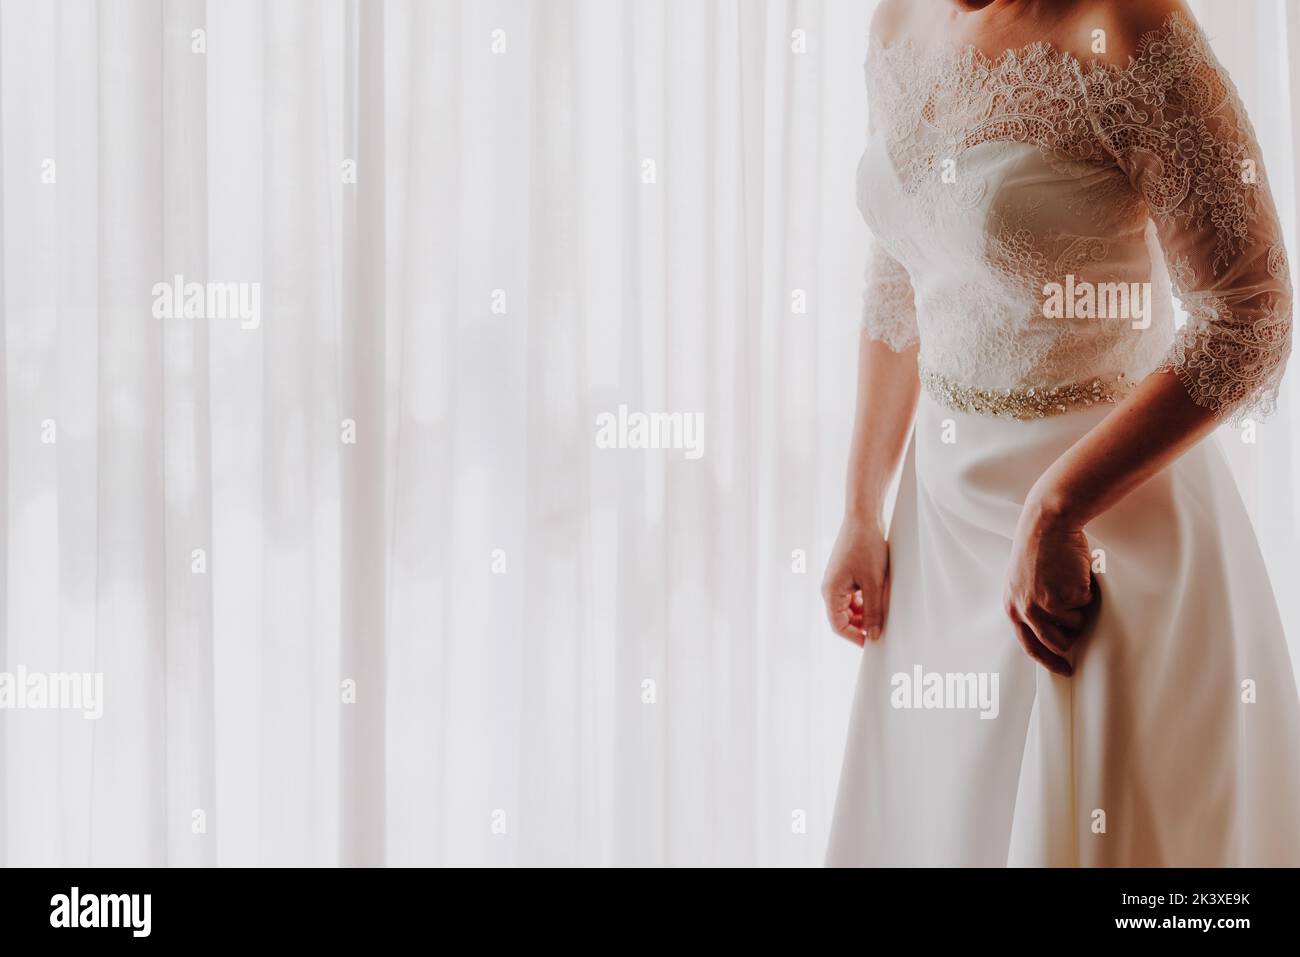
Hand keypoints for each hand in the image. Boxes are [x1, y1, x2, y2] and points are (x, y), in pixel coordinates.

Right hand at [822, 513, 890, 645]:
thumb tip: (874, 635)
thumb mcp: (874, 583)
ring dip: (865, 611)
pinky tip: (880, 594)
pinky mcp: (846, 574)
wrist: (863, 517)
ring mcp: (837, 581)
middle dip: (861, 624)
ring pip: (850, 607)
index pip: (838, 625)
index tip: (873, 643)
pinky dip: (866, 599)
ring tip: (884, 608)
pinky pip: (854, 595)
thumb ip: (874, 611)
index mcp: (831, 592)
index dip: (855, 637)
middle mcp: (830, 588)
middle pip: (843, 618)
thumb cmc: (866, 547)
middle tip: (882, 626)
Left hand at [1003, 490, 1096, 675]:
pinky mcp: (1066, 597)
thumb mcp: (1023, 582)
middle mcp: (1026, 610)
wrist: (1047, 524)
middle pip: (1057, 643)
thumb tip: (1054, 633)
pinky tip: (1075, 571)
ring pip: (1076, 625)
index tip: (1064, 669)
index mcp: (1012, 607)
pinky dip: (1087, 591)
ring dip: (1080, 607)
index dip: (1049, 661)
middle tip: (1079, 617)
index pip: (1030, 646)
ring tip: (1070, 581)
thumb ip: (1032, 606)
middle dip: (1073, 634)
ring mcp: (1046, 605)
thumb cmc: (1039, 549)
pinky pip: (1087, 605)